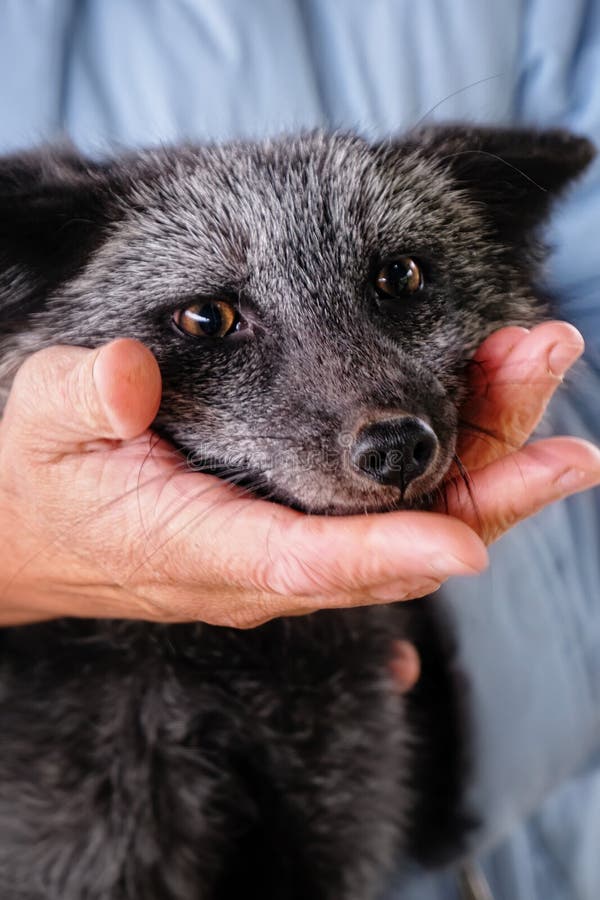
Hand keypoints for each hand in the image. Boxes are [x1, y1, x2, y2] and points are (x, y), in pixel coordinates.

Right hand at [0, 323, 597, 627]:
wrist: (31, 533)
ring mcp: (283, 556)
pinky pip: (389, 521)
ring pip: (405, 534)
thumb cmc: (39, 475)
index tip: (466, 542)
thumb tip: (130, 372)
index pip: (298, 563)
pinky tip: (504, 440)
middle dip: (482, 502)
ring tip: (544, 397)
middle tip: (570, 449)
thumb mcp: (40, 420)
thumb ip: (82, 398)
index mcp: (194, 547)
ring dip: (485, 479)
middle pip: (389, 555)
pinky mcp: (296, 535)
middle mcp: (256, 569)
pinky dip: (452, 481)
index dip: (382, 554)